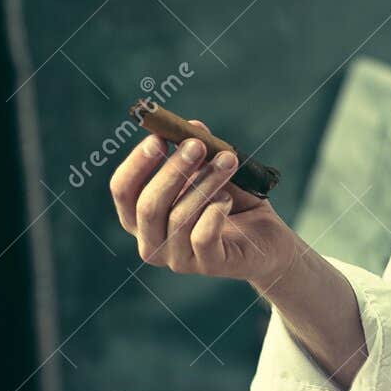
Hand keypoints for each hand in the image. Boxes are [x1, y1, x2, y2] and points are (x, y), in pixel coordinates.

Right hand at [109, 119, 294, 283]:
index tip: (159, 138)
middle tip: (197, 144)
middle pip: (147, 206)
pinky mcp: (208, 265)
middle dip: (173, 170)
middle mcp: (152, 242)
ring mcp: (178, 259)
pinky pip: (202, 237)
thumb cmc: (232, 202)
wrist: (268, 237)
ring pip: (179, 217)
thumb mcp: (213, 171)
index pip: (123, 192)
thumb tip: (192, 126)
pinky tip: (228, 200)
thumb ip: (200, 151)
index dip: (136, 164)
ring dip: (206, 182)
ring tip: (229, 161)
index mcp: (143, 218)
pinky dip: (215, 211)